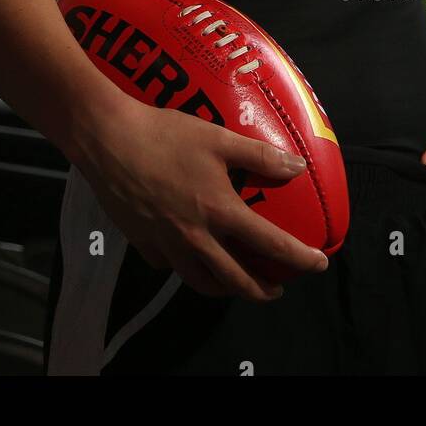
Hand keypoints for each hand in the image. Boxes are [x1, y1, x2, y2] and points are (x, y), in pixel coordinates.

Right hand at [74, 99, 329, 301]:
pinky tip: (186, 254)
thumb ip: (259, 156)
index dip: (299, 258)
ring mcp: (165, 243)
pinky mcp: (141, 241)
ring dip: (224, 287)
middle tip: (276, 289)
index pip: (269, 245)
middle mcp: (195, 237)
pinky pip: (168, 264)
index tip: (318, 264)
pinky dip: (183, 265)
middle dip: (261, 290)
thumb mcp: (217, 138)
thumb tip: (296, 166)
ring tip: (234, 282)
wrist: (107, 139)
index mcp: (219, 211)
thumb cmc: (164, 135)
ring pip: (200, 281)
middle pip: (235, 279)